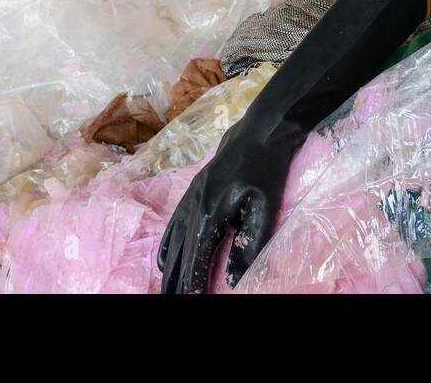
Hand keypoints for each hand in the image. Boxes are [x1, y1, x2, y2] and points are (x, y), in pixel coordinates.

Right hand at [157, 119, 292, 293]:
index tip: (191, 300)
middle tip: (172, 300)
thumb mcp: (264, 208)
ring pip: (173, 239)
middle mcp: (192, 206)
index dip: (192, 282)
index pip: (196, 257)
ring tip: (165, 288)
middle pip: (179, 251)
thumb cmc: (267, 168)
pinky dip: (167, 246)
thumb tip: (235, 280)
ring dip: (168, 267)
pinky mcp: (193, 190)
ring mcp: (190, 196)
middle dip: (175, 280)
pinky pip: (173, 224)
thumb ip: (249, 244)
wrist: (260, 131)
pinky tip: (163, 259)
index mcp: (209, 212)